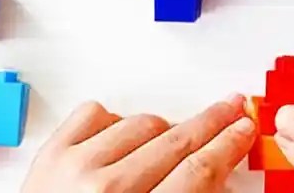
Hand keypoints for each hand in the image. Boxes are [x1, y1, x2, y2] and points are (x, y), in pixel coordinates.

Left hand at [21, 96, 255, 192]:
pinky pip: (96, 114)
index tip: (243, 129)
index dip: (228, 146)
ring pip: (142, 124)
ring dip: (162, 131)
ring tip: (169, 143)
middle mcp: (105, 192)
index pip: (198, 172)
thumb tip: (218, 177)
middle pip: (176, 142)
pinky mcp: (50, 153)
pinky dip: (113, 123)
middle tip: (230, 110)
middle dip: (211, 123)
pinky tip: (120, 139)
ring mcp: (74, 168)